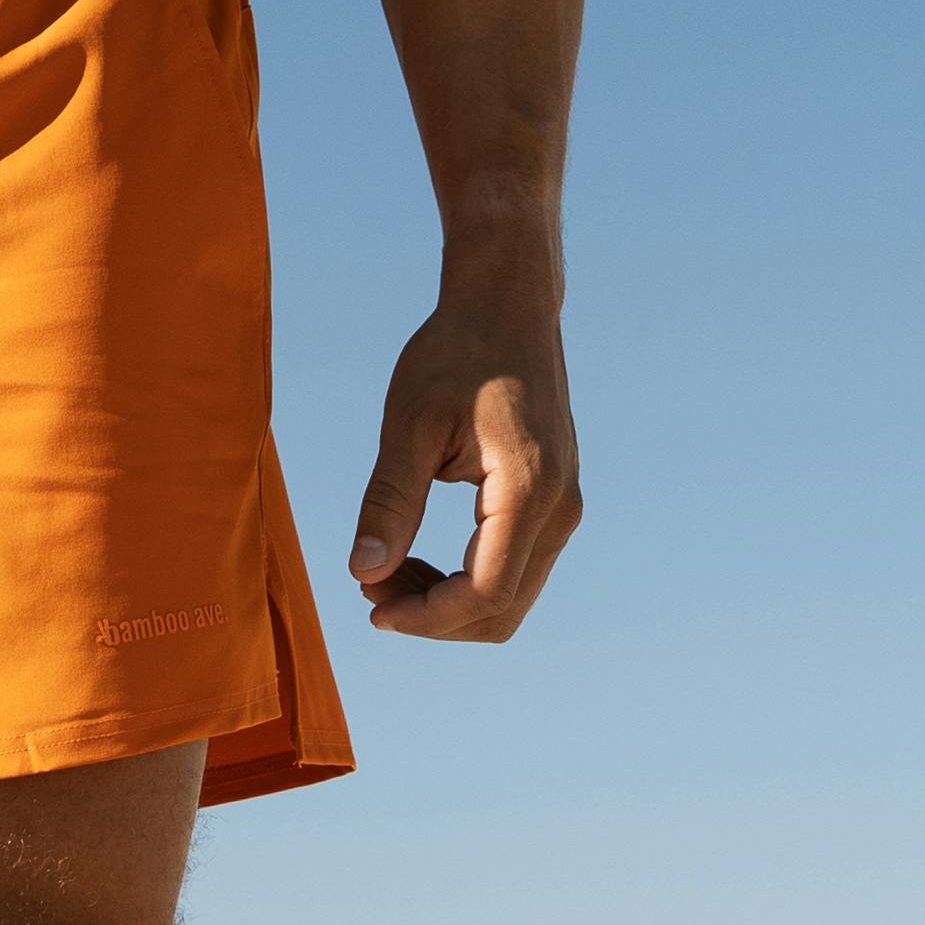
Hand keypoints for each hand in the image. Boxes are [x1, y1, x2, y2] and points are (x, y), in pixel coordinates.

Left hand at [349, 295, 581, 640]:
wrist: (509, 305)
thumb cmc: (457, 351)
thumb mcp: (409, 422)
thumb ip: (388, 500)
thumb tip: (362, 572)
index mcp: (529, 491)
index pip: (484, 595)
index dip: (425, 618)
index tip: (369, 606)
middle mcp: (559, 510)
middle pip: (501, 612)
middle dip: (431, 616)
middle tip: (368, 585)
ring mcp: (563, 508)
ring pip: (509, 598)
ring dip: (445, 602)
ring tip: (385, 569)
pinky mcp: (553, 503)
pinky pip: (513, 569)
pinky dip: (463, 579)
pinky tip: (414, 555)